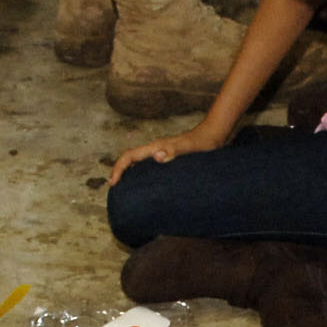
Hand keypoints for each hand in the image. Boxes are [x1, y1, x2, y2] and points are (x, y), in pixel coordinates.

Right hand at [106, 127, 223, 186]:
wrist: (213, 135)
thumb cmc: (201, 142)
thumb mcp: (188, 148)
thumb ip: (173, 150)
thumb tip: (157, 156)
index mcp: (156, 148)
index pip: (130, 156)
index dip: (118, 168)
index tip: (113, 182)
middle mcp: (155, 150)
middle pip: (130, 159)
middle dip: (119, 172)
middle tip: (115, 190)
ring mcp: (161, 153)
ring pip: (138, 163)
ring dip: (129, 174)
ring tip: (127, 191)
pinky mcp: (168, 157)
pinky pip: (149, 167)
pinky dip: (142, 175)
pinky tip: (148, 186)